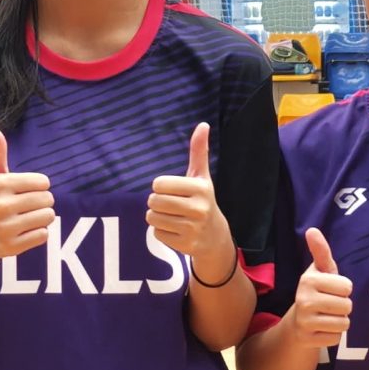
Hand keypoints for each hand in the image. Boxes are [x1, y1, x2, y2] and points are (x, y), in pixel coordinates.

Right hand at [0, 122, 54, 259]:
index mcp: (0, 185)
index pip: (43, 182)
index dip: (39, 186)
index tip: (25, 191)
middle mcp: (1, 206)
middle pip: (48, 200)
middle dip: (42, 202)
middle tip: (26, 206)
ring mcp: (6, 228)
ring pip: (48, 217)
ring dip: (43, 217)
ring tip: (26, 218)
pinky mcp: (12, 246)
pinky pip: (43, 235)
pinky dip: (38, 233)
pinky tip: (23, 232)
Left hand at [148, 122, 234, 282]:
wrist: (215, 236)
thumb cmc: (202, 200)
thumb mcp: (201, 177)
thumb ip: (198, 151)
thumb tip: (203, 124)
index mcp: (200, 188)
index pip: (158, 184)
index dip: (161, 187)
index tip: (174, 191)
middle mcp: (198, 208)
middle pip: (153, 201)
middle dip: (156, 203)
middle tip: (171, 205)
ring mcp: (192, 228)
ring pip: (152, 218)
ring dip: (157, 218)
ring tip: (173, 218)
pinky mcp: (185, 245)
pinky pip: (157, 233)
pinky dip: (162, 232)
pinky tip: (176, 231)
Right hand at [285, 227, 353, 349]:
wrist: (298, 322)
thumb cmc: (317, 291)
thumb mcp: (321, 270)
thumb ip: (321, 251)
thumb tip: (312, 230)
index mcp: (309, 280)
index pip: (348, 287)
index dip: (344, 289)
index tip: (332, 289)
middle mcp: (304, 300)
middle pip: (347, 306)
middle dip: (343, 307)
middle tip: (330, 305)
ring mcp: (304, 322)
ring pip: (344, 324)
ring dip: (340, 321)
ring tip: (327, 317)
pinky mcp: (307, 340)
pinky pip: (336, 338)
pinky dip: (334, 335)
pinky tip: (322, 329)